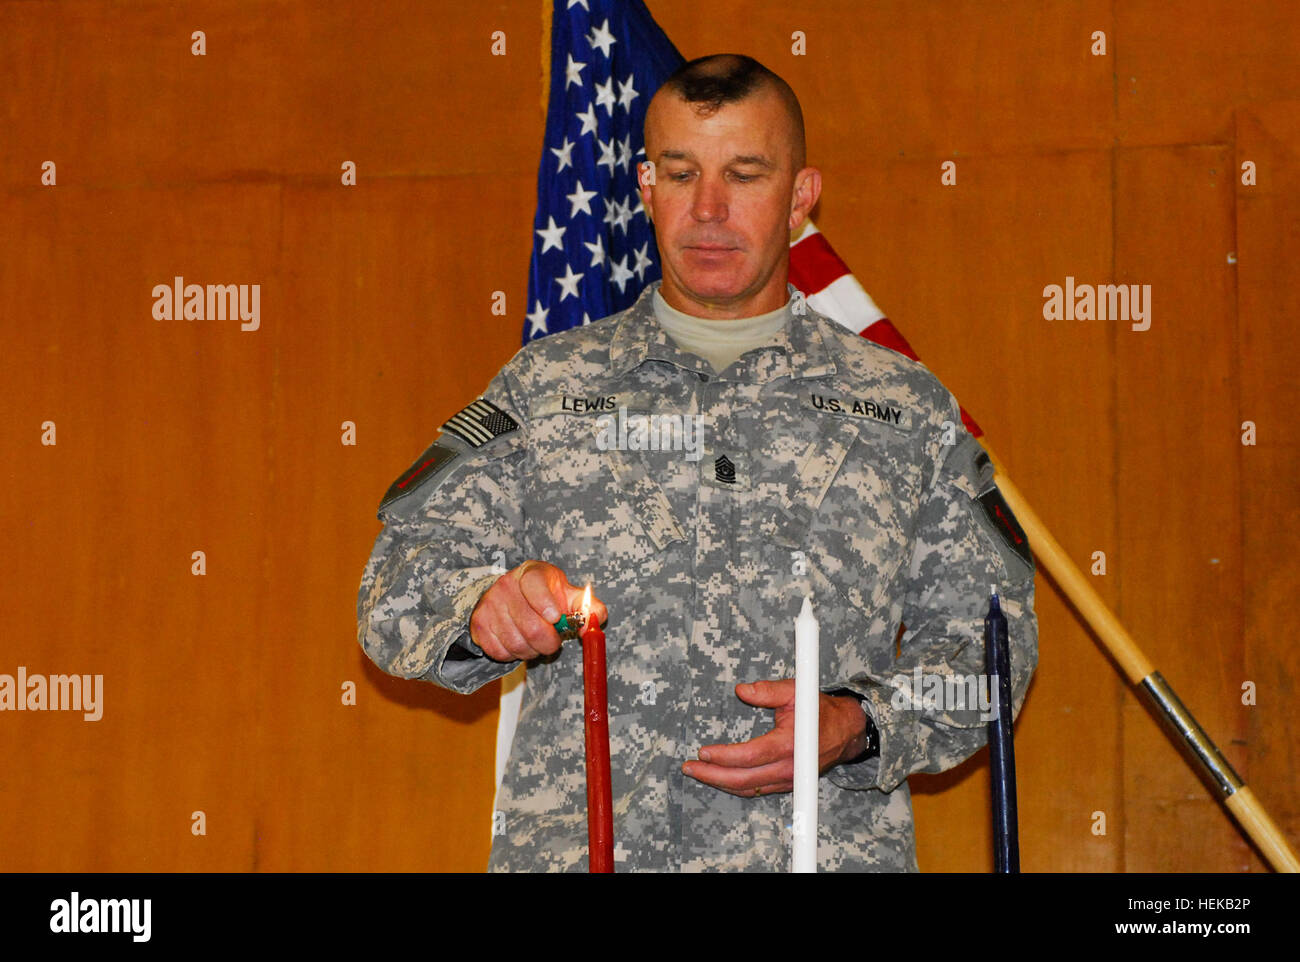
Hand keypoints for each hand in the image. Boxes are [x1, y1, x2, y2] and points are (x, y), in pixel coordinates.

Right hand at [469, 561, 607, 662]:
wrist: (510, 597)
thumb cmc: (546, 596)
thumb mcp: (567, 594)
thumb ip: (587, 606)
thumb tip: (596, 618)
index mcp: (532, 573)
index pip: (535, 585)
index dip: (546, 603)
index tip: (555, 618)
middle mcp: (507, 585)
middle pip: (531, 626)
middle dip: (548, 642)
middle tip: (553, 642)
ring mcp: (490, 604)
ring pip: (516, 643)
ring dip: (531, 651)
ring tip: (535, 641)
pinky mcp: (479, 624)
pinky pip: (500, 652)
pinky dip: (512, 655)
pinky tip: (518, 642)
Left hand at [681, 679, 869, 796]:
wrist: (846, 731)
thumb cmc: (819, 710)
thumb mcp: (795, 691)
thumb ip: (768, 690)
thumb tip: (741, 690)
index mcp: (789, 745)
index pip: (748, 757)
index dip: (722, 757)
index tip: (703, 752)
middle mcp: (788, 768)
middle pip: (742, 780)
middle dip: (712, 776)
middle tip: (690, 768)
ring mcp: (789, 780)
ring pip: (748, 789)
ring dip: (721, 783)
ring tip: (698, 773)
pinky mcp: (788, 784)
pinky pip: (757, 789)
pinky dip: (736, 785)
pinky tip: (720, 778)